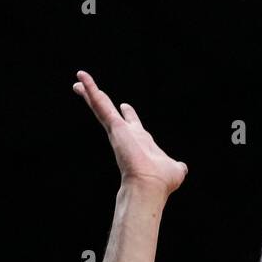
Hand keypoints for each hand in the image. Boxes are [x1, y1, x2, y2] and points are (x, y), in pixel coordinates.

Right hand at [73, 71, 187, 194]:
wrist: (150, 185)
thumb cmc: (161, 181)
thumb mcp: (174, 170)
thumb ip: (177, 166)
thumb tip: (182, 168)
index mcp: (141, 142)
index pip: (133, 125)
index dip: (129, 115)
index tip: (125, 106)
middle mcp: (127, 134)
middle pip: (111, 113)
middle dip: (101, 101)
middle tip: (89, 91)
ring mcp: (118, 130)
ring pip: (101, 106)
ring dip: (90, 91)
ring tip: (79, 77)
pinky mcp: (114, 126)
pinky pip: (100, 104)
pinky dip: (91, 89)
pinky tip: (82, 76)